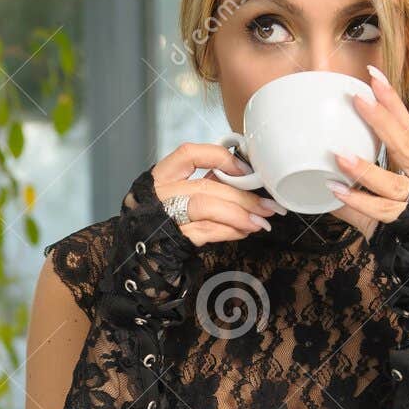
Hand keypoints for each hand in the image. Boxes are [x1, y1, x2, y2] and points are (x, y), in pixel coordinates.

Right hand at [151, 142, 285, 245]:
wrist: (141, 254)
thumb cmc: (165, 219)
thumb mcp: (181, 193)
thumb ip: (206, 183)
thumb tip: (244, 180)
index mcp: (163, 176)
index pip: (189, 154)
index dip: (220, 159)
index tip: (245, 169)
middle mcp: (162, 194)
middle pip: (207, 185)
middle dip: (242, 195)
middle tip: (267, 205)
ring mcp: (166, 216)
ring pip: (207, 207)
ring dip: (240, 214)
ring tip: (260, 221)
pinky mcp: (175, 238)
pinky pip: (207, 231)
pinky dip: (229, 230)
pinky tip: (243, 230)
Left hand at [326, 66, 408, 237]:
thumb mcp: (380, 208)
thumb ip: (354, 198)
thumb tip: (323, 184)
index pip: (408, 127)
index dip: (393, 102)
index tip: (374, 76)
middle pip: (406, 144)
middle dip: (383, 119)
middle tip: (360, 96)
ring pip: (393, 181)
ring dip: (364, 168)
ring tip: (338, 154)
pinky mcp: (407, 222)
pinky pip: (380, 211)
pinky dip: (357, 201)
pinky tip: (336, 192)